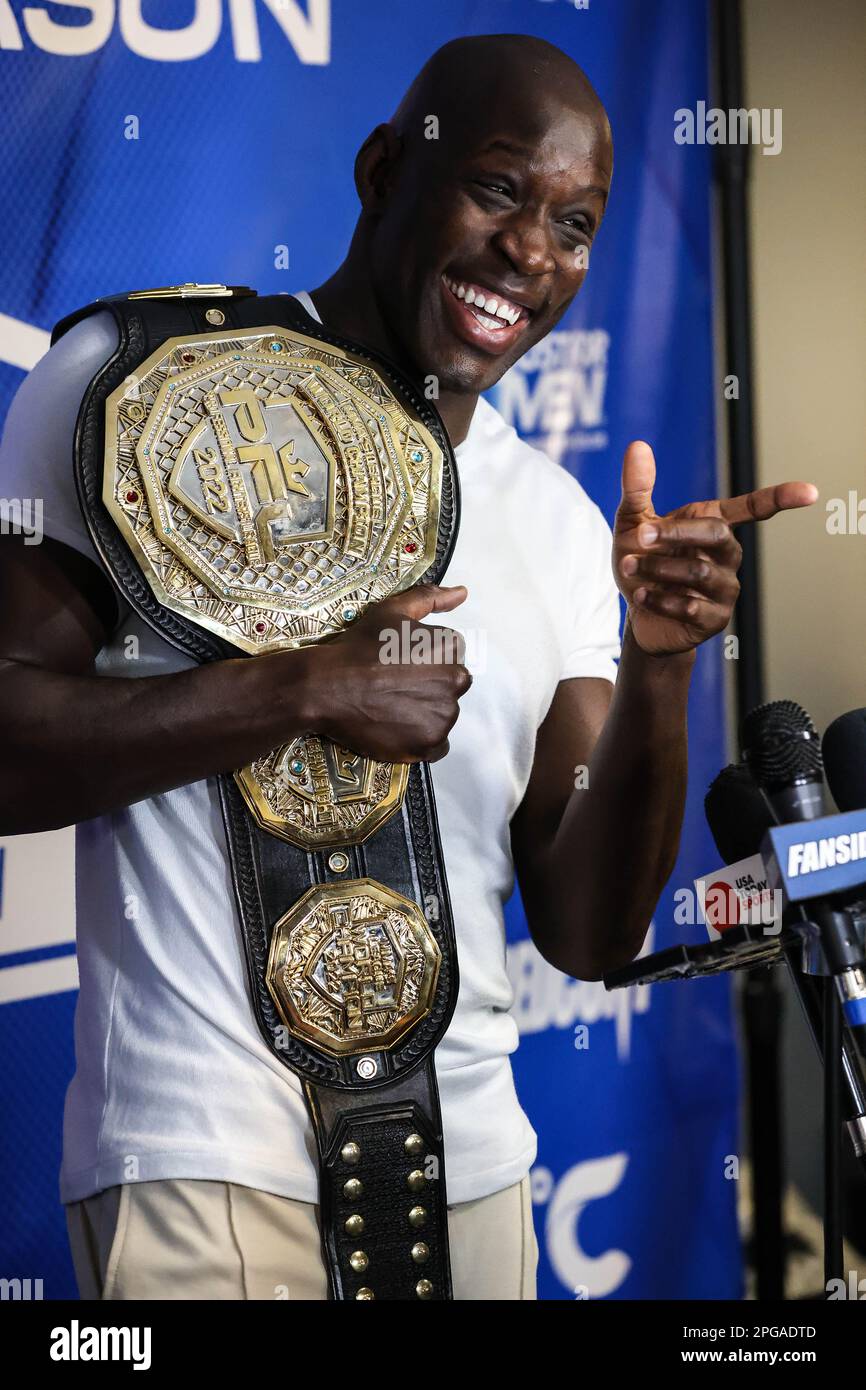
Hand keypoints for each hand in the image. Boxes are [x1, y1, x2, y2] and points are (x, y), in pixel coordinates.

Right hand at [298, 583, 470, 761]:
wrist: (327, 687)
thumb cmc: (359, 647)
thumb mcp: (392, 611)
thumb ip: (431, 598)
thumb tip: (463, 593)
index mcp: (451, 647)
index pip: (450, 658)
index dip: (422, 662)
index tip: (399, 665)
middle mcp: (456, 680)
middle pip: (450, 687)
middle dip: (428, 688)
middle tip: (393, 687)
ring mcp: (444, 715)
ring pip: (443, 715)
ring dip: (424, 714)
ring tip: (391, 706)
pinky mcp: (430, 743)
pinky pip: (437, 745)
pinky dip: (420, 739)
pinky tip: (395, 727)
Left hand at [613, 441, 817, 655]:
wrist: (635, 614)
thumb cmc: (640, 563)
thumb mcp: (632, 523)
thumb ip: (637, 488)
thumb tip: (637, 446)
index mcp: (713, 524)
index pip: (753, 508)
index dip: (781, 498)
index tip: (809, 492)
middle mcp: (727, 554)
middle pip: (716, 533)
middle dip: (674, 533)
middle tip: (638, 537)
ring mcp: (725, 588)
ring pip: (699, 571)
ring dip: (657, 568)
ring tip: (630, 568)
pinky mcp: (715, 619)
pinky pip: (692, 605)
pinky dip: (659, 598)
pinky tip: (642, 596)